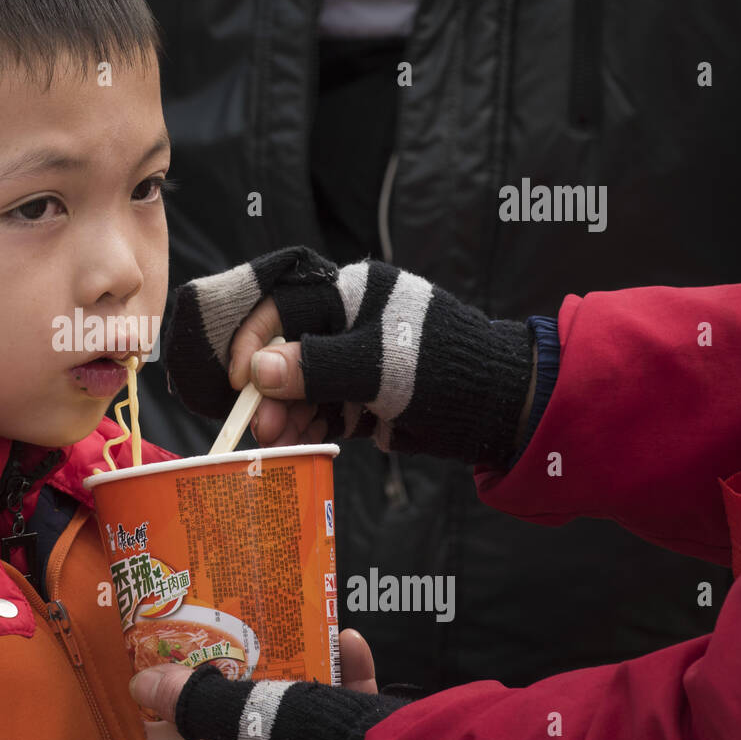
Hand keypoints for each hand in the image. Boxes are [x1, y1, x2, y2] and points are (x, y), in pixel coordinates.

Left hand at [134, 629, 388, 739]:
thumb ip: (196, 704)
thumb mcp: (243, 725)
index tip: (157, 720)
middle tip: (225, 672)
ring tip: (285, 644)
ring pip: (300, 730)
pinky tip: (349, 641)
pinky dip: (350, 677)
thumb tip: (141, 685)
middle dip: (239, 711)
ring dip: (295, 684)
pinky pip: (352, 715)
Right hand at [162, 246, 537, 464]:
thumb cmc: (445, 368)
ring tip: (277, 443)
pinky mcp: (365, 397)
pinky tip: (296, 445)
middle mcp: (348, 324)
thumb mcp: (379, 366)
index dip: (253, 339)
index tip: (240, 380)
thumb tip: (256, 372)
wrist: (501, 408)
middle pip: (287, 352)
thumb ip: (316, 367)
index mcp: (352, 294)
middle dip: (270, 391)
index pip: (283, 305)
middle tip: (261, 428)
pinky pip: (324, 410)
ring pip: (302, 386)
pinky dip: (309, 427)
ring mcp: (356, 363)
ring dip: (286, 414)